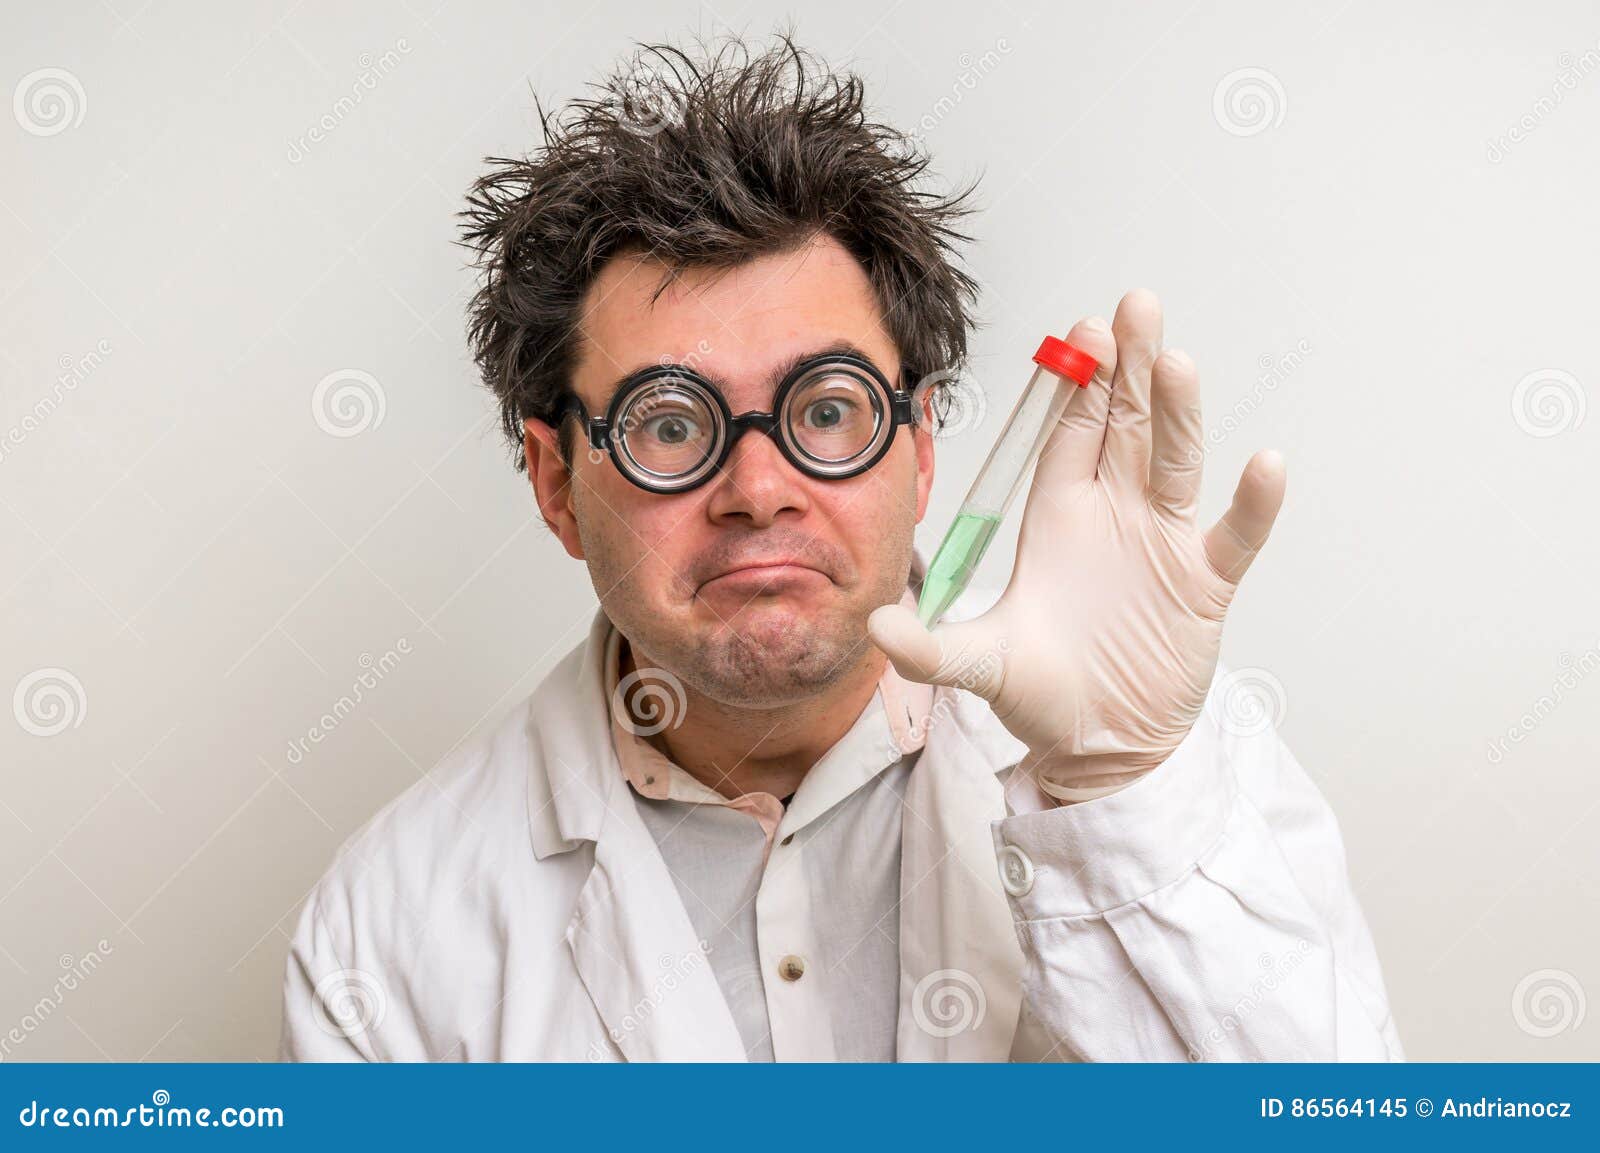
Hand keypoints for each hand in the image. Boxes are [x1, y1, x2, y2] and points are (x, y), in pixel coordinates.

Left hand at [868, 290, 1285, 801]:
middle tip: (1137, 308)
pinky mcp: (1202, 584)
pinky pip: (1234, 536)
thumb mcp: (979, 665)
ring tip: (1177, 364)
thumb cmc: (1042, 696)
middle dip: (1130, 369)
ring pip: (1174, 463)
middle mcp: (1112, 517)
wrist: (1100, 748)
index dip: (1077, 384)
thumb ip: (932, 645)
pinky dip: (1251, 505)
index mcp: (1058, 518)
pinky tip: (1263, 465)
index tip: (1083, 332)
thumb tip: (876, 628)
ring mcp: (1161, 545)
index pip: (1068, 435)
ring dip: (1179, 415)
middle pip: (1125, 427)